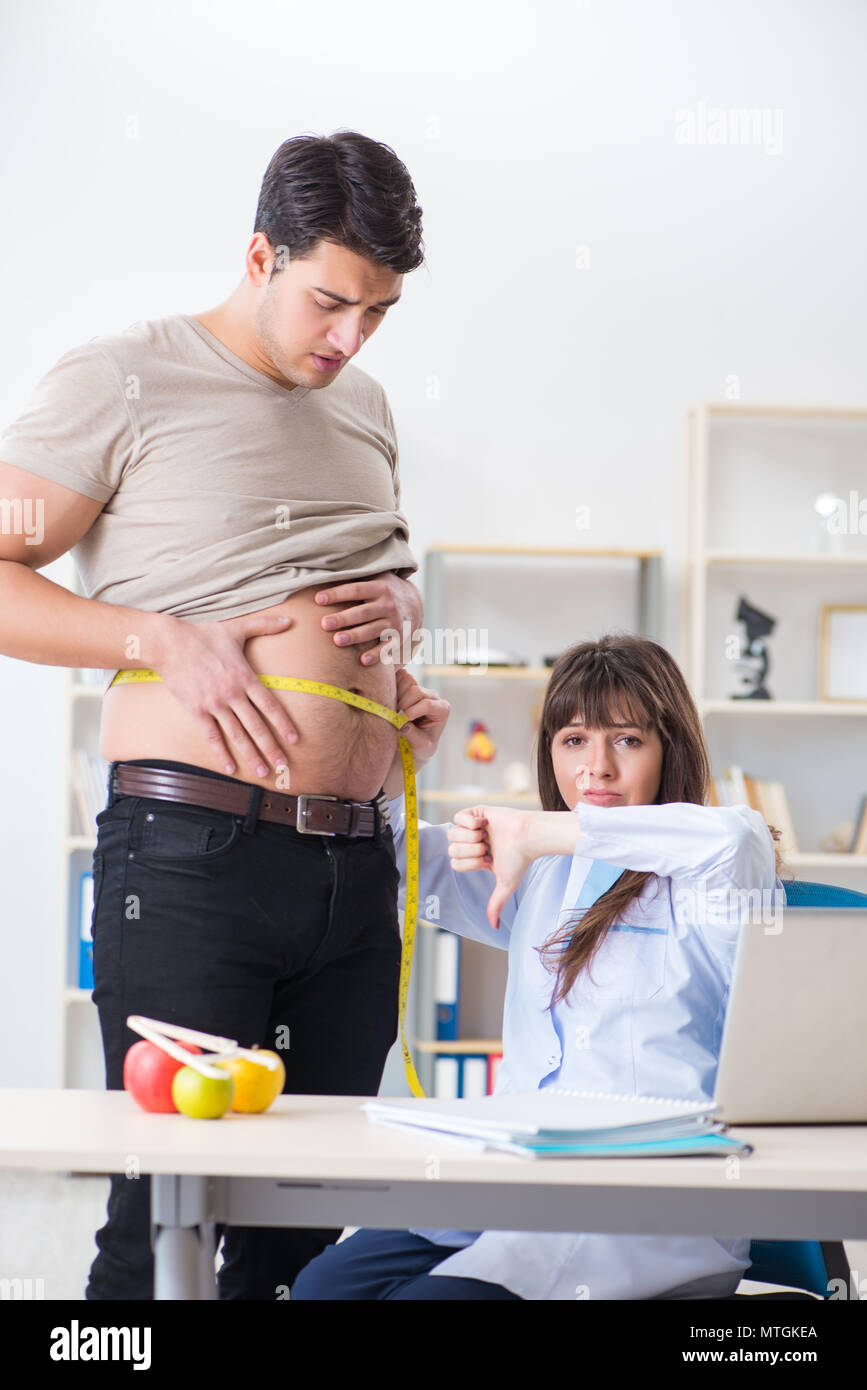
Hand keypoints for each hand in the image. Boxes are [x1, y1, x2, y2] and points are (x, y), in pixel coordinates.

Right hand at [153, 612, 299, 777]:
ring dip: (251, 755)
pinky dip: (221, 752)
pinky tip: (230, 767)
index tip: (294, 739)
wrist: (170, 643)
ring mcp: (214, 704)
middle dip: (271, 747)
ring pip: (237, 734)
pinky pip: (211, 735)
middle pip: (256, 725)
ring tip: (263, 772)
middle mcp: (232, 694)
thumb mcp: (237, 628)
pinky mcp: (196, 710)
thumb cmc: (205, 635)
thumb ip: (265, 625)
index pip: (269, 705)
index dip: (283, 723)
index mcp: (245, 677)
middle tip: (284, 766)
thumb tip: (290, 620)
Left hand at [314, 572, 422, 665]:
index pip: (356, 590)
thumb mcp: (375, 577)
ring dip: (355, 636)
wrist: (413, 603)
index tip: (318, 599)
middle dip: (344, 618)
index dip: (337, 594)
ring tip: (337, 640)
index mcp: (380, 587)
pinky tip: (363, 661)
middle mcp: (388, 605)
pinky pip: (388, 648)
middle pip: (363, 612)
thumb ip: (356, 577)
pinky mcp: (399, 637)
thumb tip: (323, 573)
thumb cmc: (383, 589)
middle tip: (324, 623)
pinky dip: (377, 655)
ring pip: (373, 630)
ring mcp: (394, 622)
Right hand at [382, 668, 449, 797]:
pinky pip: (399, 676)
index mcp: (442, 709)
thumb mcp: (421, 747)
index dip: (412, 712)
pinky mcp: (408, 683)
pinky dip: (393, 684)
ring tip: (395, 710)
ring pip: (407, 681)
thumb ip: (413, 737)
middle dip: (403, 705)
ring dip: (397, 695)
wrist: (415, 741)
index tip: (402, 722)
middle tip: (397, 717)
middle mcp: (433, 695)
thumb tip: (402, 726)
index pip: (427, 704)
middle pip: (415, 691)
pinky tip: (390, 699)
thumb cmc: (421, 745)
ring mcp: (420, 687)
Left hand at [448, 805, 535, 930]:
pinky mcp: (475, 812)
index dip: (469, 863)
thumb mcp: (506, 884)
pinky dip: (470, 822)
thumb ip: (496, 903)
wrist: (527, 837)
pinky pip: (457, 817)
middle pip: (451, 849)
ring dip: (469, 837)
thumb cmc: (519, 859)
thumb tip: (493, 926)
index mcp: (475, 858)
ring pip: (452, 833)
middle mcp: (472, 843)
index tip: (488, 860)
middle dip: (469, 851)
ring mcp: (472, 827)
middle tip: (486, 847)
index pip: (455, 863)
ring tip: (485, 835)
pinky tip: (484, 823)